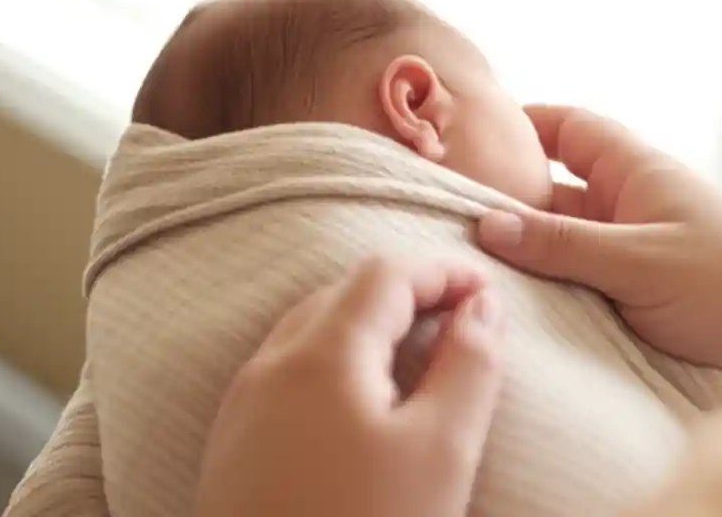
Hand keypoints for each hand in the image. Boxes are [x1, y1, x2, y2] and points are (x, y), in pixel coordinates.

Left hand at [195, 257, 503, 516]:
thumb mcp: (442, 451)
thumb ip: (470, 366)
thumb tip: (483, 307)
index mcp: (321, 355)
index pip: (386, 274)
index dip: (442, 270)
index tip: (487, 290)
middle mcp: (270, 367)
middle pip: (344, 295)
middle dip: (407, 294)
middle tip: (463, 320)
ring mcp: (243, 408)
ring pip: (311, 332)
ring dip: (370, 327)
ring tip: (422, 360)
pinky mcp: (234, 447)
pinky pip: (289, 374)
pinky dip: (337, 364)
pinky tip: (364, 406)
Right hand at [477, 106, 721, 378]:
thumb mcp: (639, 264)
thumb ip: (564, 245)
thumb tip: (488, 223)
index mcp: (636, 170)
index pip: (568, 126)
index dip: (520, 124)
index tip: (467, 136)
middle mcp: (631, 199)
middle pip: (554, 183)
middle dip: (506, 194)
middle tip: (443, 210)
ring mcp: (634, 241)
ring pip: (563, 231)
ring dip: (526, 244)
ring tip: (467, 257)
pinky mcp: (638, 283)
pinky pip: (580, 269)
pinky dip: (550, 277)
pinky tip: (515, 296)